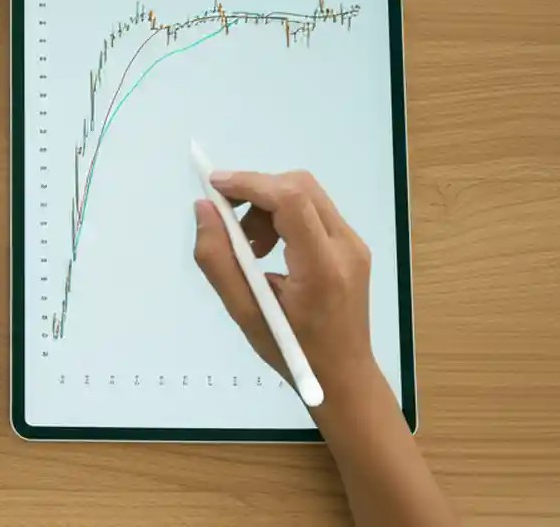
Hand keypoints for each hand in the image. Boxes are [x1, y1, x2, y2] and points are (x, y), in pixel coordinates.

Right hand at [192, 170, 376, 396]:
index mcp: (321, 267)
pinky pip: (314, 210)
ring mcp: (355, 244)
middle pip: (300, 187)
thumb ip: (218, 260)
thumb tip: (204, 209)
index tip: (214, 187)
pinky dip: (284, 216)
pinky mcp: (353, 246)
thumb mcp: (244, 313)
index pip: (290, 200)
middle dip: (257, 192)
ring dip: (269, 205)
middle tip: (230, 223)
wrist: (344, 375)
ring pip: (307, 194)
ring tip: (250, 247)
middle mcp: (346, 247)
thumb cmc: (291, 352)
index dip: (250, 184)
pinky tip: (270, 251)